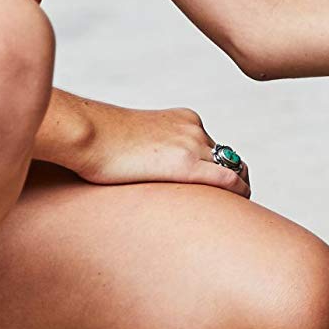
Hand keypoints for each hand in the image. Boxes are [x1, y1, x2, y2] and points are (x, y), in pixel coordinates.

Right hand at [63, 102, 250, 195]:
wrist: (87, 133)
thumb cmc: (98, 141)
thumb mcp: (135, 140)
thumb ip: (152, 152)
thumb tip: (147, 169)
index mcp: (184, 119)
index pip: (213, 146)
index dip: (222, 167)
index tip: (223, 185)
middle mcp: (193, 128)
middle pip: (227, 158)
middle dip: (233, 178)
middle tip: (235, 200)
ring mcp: (192, 144)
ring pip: (231, 169)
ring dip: (237, 187)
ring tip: (236, 210)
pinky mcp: (186, 165)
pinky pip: (228, 181)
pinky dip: (240, 192)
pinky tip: (241, 204)